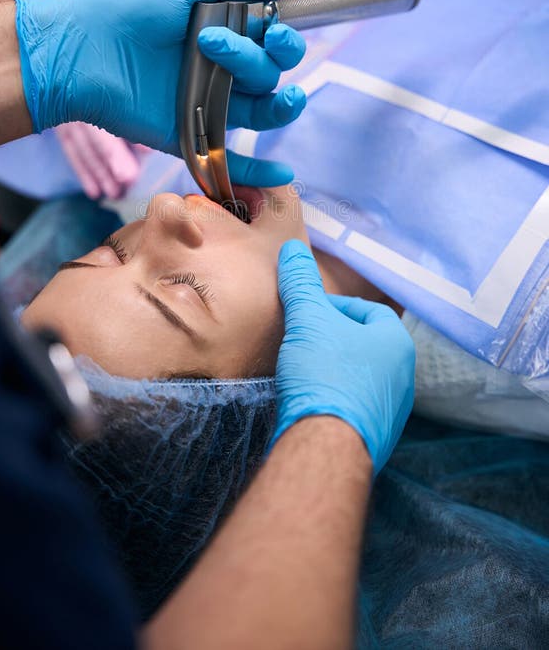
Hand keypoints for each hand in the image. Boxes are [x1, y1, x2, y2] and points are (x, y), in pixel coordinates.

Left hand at [15, 0, 306, 186]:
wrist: (77, 49)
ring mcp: (209, 104)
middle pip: (271, 74)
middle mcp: (222, 69)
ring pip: (262, 110)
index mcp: (225, 31)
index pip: (274, 42)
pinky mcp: (191, 136)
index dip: (285, 38)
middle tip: (219, 44)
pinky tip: (283, 171)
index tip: (274, 27)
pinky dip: (259, 170)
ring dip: (271, 100)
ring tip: (233, 75)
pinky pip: (232, 158)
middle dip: (261, 60)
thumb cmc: (127, 6)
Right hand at [272, 240, 414, 473]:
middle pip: (364, 345)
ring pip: (360, 378)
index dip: (334, 308)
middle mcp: (404, 377)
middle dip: (332, 340)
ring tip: (302, 372)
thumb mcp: (307, 319)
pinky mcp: (375, 439)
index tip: (306, 314)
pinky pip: (354, 409)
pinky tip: (309, 402)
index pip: (368, 311)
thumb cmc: (325, 374)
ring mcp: (392, 412)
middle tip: (302, 340)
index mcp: (397, 343)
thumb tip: (291, 248)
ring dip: (334, 371)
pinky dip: (333, 400)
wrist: (327, 447)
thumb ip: (301, 283)